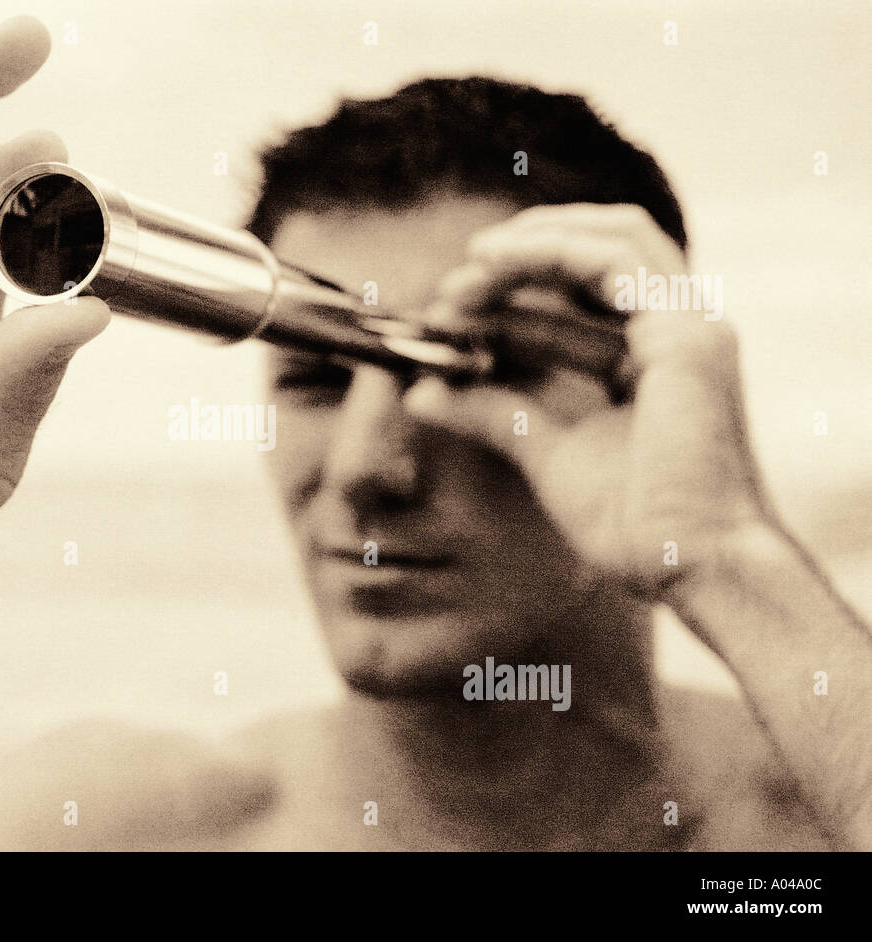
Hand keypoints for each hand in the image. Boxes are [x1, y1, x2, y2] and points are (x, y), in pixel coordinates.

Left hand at [404, 203, 774, 598]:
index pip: (583, 295)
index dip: (512, 297)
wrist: (689, 568)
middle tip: (454, 285)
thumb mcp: (543, 450)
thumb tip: (420, 393)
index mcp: (656, 357)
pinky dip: (547, 251)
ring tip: (466, 269)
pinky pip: (611, 260)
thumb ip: (489, 411)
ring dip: (530, 245)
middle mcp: (678, 330)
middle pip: (599, 252)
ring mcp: (690, 326)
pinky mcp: (686, 333)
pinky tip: (490, 264)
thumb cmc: (634, 525)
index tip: (448, 314)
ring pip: (610, 238)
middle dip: (521, 256)